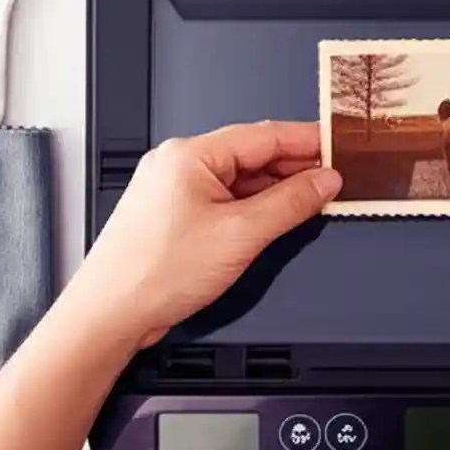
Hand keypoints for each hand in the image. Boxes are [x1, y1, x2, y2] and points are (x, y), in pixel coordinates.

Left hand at [70, 122, 341, 348]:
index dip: (307, 141)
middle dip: (295, 168)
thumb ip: (289, 203)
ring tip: (312, 204)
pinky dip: (255, 207)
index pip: (264, 135)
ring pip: (241, 179)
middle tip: (335, 182)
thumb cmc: (154, 273)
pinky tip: (276, 219)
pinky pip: (226, 200)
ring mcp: (176, 190)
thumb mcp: (240, 235)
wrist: (111, 314)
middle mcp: (180, 165)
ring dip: (276, 191)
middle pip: (253, 155)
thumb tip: (324, 182)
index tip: (339, 148)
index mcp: (191, 154)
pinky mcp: (176, 216)